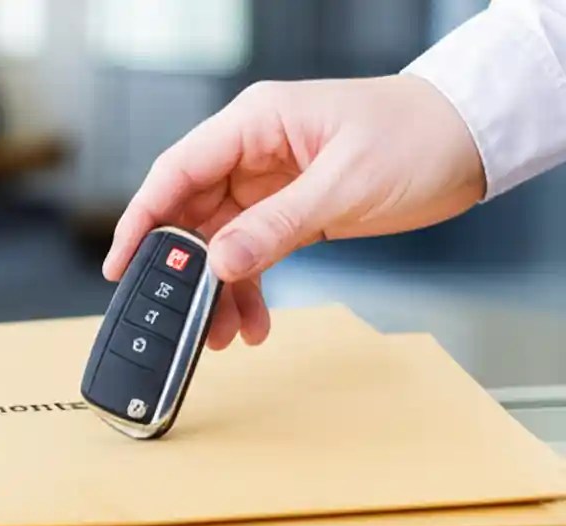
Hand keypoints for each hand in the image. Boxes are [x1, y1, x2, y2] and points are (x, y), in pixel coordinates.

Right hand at [104, 75, 484, 349]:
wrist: (473, 141)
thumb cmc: (419, 136)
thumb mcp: (343, 186)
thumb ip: (276, 226)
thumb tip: (219, 262)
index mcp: (255, 123)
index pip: (177, 171)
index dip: (142, 219)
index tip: (121, 263)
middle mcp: (253, 151)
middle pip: (191, 214)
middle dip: (183, 269)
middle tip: (175, 313)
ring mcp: (270, 184)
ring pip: (220, 243)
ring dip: (217, 290)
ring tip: (221, 333)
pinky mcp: (291, 212)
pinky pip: (252, 254)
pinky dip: (248, 289)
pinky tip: (253, 322)